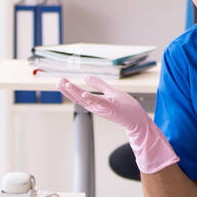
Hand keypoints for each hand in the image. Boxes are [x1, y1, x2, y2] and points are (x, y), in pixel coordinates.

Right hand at [58, 75, 178, 174]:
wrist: (138, 119)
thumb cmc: (126, 107)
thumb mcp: (111, 92)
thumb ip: (99, 84)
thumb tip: (87, 77)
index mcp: (95, 103)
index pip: (79, 95)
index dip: (69, 89)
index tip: (60, 82)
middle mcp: (97, 107)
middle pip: (79, 98)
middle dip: (68, 90)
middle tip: (58, 82)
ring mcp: (103, 108)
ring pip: (86, 99)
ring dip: (75, 92)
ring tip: (65, 84)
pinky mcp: (111, 108)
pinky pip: (99, 102)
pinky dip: (91, 98)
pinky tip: (84, 93)